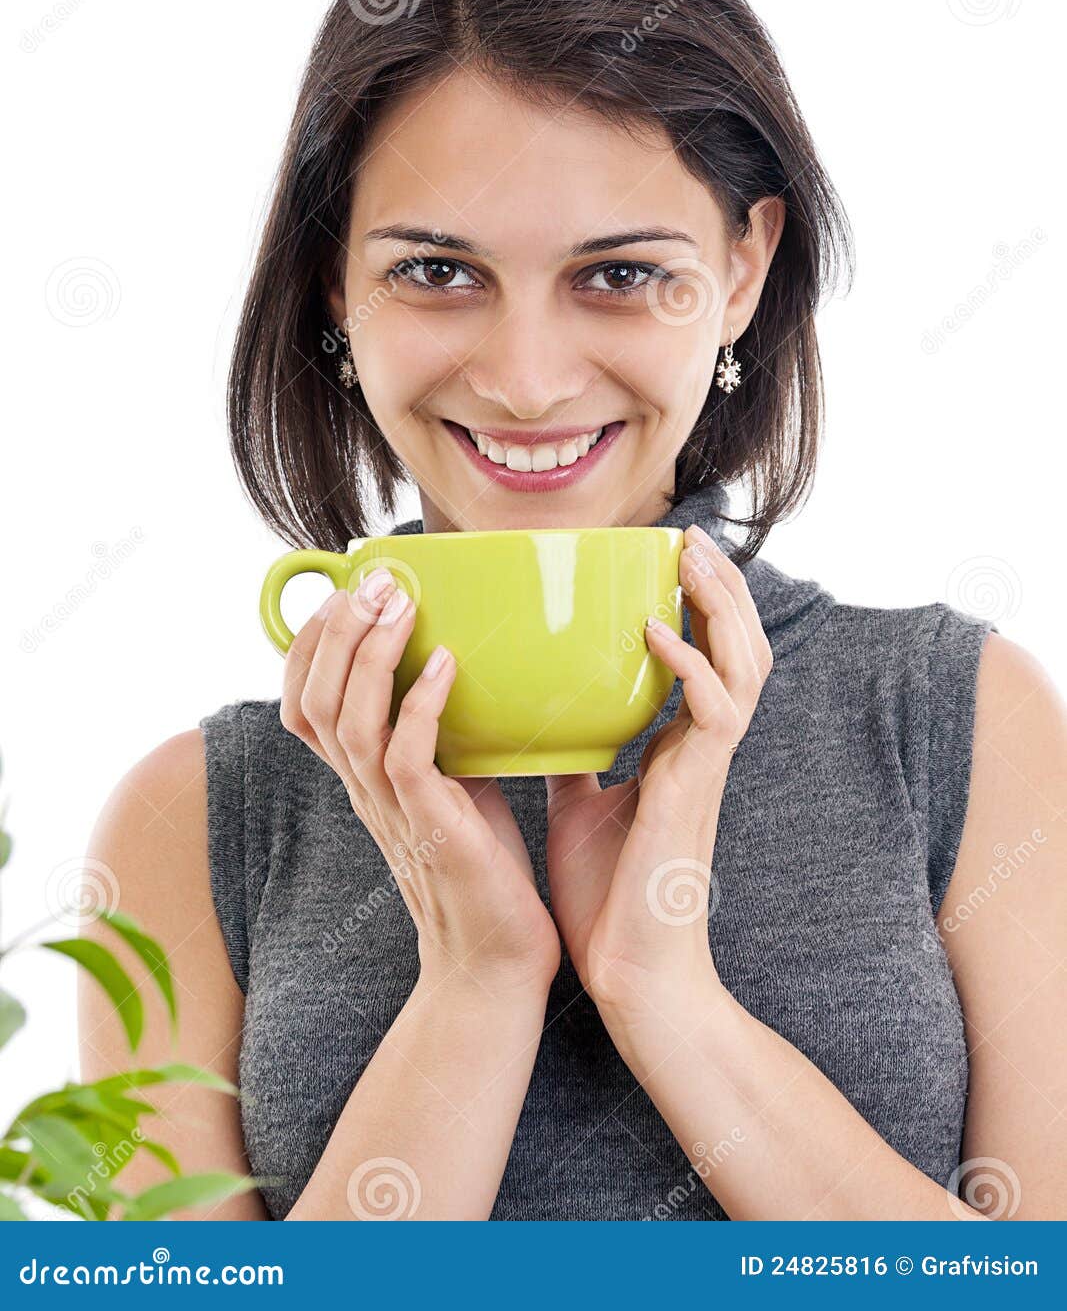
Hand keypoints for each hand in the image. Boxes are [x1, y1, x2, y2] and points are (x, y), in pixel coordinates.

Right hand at [280, 569, 560, 998]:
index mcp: (360, 778)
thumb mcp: (454, 784)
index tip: (343, 592)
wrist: (494, 959)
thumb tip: (467, 667)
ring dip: (372, 653)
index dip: (309, 646)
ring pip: (349, 718)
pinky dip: (421, 703)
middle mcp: (361, 789)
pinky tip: (447, 665)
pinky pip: (406, 755)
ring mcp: (391, 809)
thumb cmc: (482, 868)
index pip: (302, 703)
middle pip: (313, 699)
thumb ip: (444, 734)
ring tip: (400, 605)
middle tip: (372, 581)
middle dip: (336, 631)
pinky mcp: (430, 826)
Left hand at [545, 524, 771, 1024]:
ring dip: (721, 606)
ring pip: (746, 665)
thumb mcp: (580, 805)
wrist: (629, 973)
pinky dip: (688, 666)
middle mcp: (702, 750)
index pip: (709, 657)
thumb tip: (538, 718)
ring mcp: (706, 768)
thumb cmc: (608, 898)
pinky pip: (713, 712)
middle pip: (741, 646)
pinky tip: (654, 633)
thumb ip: (574, 756)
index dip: (700, 606)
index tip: (670, 556)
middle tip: (688, 537)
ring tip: (689, 560)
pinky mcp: (695, 790)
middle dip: (721, 587)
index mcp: (679, 749)